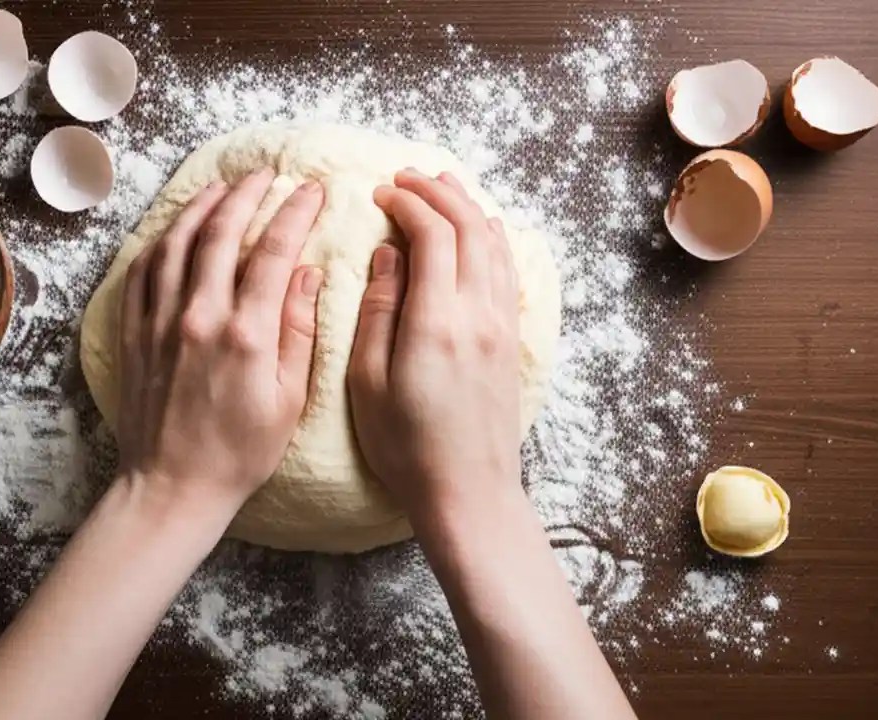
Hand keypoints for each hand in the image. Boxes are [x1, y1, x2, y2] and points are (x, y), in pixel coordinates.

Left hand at [116, 169, 324, 507]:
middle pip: (221, 232)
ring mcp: (159, 322)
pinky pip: (141, 271)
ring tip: (222, 187)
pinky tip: (174, 229)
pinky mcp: (132, 334)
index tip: (311, 192)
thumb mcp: (289, 400)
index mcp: (246, 334)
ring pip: (176, 241)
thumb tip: (307, 274)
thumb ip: (299, 331)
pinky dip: (159, 240)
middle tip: (266, 174)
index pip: (275, 252)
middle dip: (247, 193)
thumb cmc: (240, 453)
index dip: (295, 213)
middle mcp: (198, 317)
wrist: (172, 486)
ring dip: (200, 205)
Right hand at [348, 168, 522, 520]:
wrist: (468, 492)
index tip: (379, 192)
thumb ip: (378, 310)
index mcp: (437, 321)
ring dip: (467, 206)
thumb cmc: (406, 446)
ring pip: (493, 244)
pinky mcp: (508, 341)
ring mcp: (500, 326)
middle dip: (438, 192)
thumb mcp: (368, 382)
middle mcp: (477, 314)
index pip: (432, 234)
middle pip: (468, 227)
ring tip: (443, 186)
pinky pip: (505, 271)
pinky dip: (491, 237)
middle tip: (407, 177)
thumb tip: (389, 254)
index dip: (406, 203)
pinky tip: (480, 229)